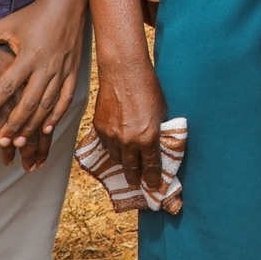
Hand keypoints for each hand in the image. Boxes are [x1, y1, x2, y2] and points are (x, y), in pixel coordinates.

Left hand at [0, 0, 86, 168]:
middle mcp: (46, 66)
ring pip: (47, 105)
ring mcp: (62, 70)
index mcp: (28, 55)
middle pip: (28, 103)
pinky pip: (65, 98)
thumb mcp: (7, 24)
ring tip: (20, 142)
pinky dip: (56, 115)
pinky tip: (46, 128)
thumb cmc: (34, 14)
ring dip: (34, 126)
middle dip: (14, 124)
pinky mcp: (73, 71)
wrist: (68, 3)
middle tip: (1, 141)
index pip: (7, 86)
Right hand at [92, 56, 168, 193]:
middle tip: (137, 184)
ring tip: (126, 165)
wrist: (123, 72)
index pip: (151, 166)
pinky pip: (105, 145)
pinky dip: (111, 148)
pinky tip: (115, 147)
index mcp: (148, 138)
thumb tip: (155, 140)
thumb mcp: (161, 111)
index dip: (152, 179)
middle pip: (131, 168)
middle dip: (135, 178)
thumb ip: (157, 129)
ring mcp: (112, 136)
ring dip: (122, 163)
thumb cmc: (147, 87)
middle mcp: (128, 141)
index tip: (154, 187)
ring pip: (116, 158)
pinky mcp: (100, 128)